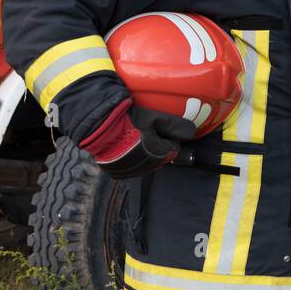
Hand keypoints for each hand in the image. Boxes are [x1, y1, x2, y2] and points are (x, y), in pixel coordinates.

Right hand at [80, 100, 196, 179]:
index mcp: (156, 154)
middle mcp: (144, 166)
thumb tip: (193, 133)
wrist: (97, 125)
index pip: (173, 150)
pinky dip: (132, 161)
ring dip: (146, 156)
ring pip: (146, 165)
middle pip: (160, 159)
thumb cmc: (128, 119)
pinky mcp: (115, 172)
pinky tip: (126, 148)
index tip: (161, 130)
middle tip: (147, 133)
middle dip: (158, 148)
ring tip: (136, 139)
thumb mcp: (155, 117)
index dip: (169, 139)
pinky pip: (130, 169)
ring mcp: (129, 171)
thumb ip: (176, 125)